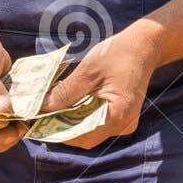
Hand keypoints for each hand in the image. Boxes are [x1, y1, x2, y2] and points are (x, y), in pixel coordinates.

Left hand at [40, 27, 162, 148]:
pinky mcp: (121, 116)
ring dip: (70, 123)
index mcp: (118, 115)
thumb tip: (42, 107)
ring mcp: (124, 122)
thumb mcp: (89, 70)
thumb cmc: (119, 53)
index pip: (82, 136)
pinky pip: (97, 123)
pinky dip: (80, 117)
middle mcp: (123, 125)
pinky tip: (67, 104)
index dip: (58, 133)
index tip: (36, 125)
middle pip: (85, 137)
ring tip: (50, 109)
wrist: (145, 45)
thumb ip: (66, 92)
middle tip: (39, 116)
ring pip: (90, 131)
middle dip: (61, 128)